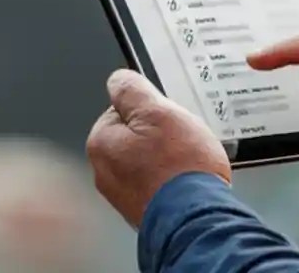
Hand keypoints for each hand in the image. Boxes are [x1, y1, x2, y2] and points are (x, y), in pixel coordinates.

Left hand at [86, 70, 230, 228]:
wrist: (197, 219)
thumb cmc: (180, 168)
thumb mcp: (158, 111)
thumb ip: (133, 90)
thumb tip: (119, 79)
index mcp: (102, 141)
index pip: (124, 108)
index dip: (151, 108)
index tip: (167, 116)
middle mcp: (105, 170)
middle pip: (136, 134)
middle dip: (160, 134)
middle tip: (181, 139)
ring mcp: (123, 192)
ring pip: (149, 158)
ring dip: (168, 157)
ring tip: (188, 162)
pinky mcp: (143, 208)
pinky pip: (158, 181)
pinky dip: (172, 178)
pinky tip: (186, 180)